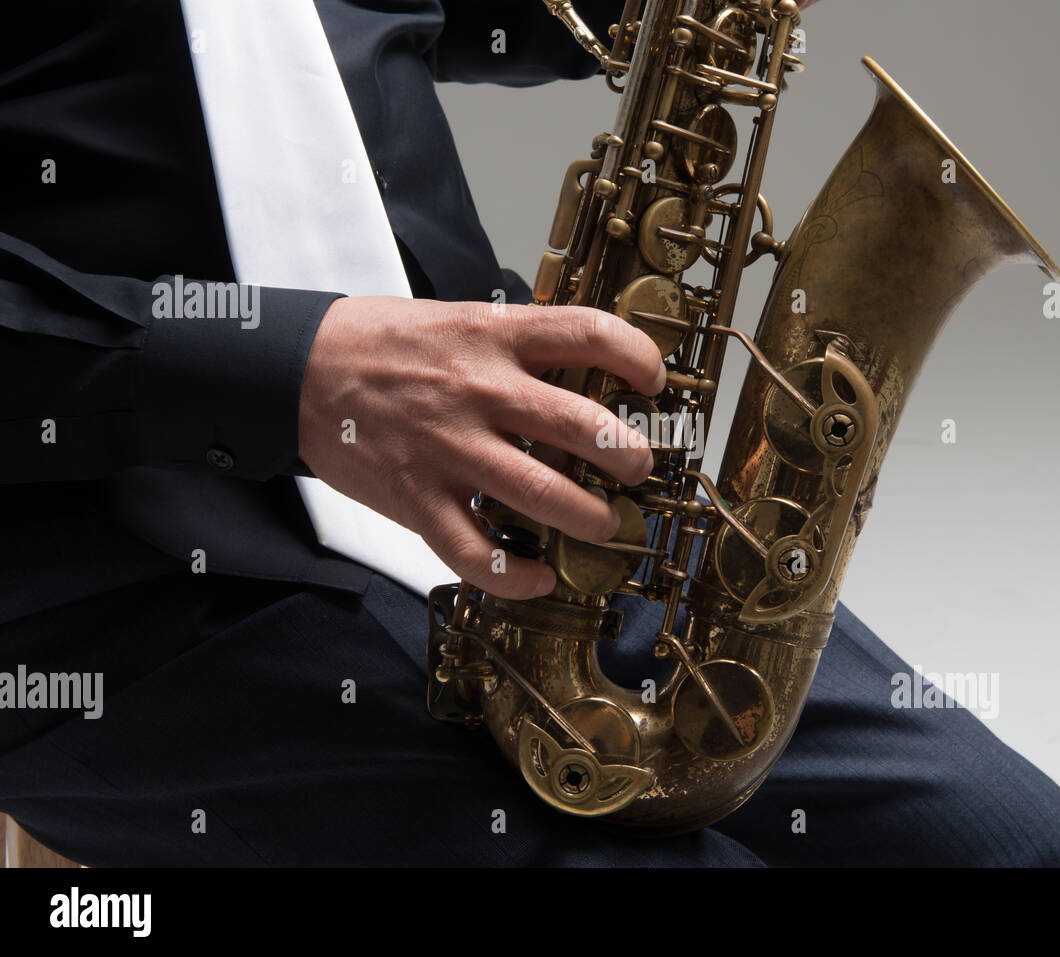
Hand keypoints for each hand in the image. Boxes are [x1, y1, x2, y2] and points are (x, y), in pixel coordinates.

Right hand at [298, 297, 664, 598]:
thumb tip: (582, 369)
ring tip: (604, 524)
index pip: (590, 333)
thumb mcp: (456, 320)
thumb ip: (515, 345)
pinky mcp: (418, 500)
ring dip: (591, 518)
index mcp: (493, 337)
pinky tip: (540, 577)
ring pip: (545, 495)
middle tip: (637, 469)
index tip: (654, 381)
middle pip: (585, 426)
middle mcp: (480, 392)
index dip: (639, 357)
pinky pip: (478, 554)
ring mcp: (449, 449)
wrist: (295, 371)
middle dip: (630, 456)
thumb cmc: (380, 344)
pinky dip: (518, 576)